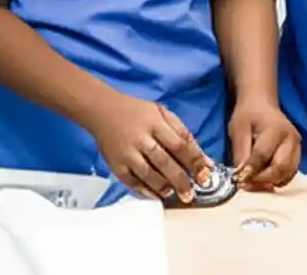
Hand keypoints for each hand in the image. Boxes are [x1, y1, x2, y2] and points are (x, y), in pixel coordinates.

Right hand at [84, 94, 213, 202]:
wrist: (101, 110)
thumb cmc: (136, 112)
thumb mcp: (162, 113)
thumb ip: (183, 133)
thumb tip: (204, 159)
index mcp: (154, 123)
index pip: (179, 145)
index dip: (194, 161)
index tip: (205, 175)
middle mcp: (140, 138)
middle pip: (164, 162)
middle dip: (181, 180)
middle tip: (191, 193)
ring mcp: (126, 153)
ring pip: (148, 174)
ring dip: (163, 186)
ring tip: (174, 194)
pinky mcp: (115, 164)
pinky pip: (131, 181)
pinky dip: (144, 190)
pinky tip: (156, 195)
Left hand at [228, 99, 300, 190]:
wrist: (261, 105)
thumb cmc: (248, 116)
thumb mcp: (238, 130)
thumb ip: (241, 154)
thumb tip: (242, 177)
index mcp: (276, 129)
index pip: (263, 155)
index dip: (251, 170)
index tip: (239, 180)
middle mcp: (292, 139)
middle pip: (281, 168)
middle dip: (262, 180)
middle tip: (246, 184)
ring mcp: (297, 148)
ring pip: (287, 174)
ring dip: (270, 182)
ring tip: (253, 182)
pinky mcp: (297, 155)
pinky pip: (289, 174)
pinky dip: (277, 180)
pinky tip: (263, 178)